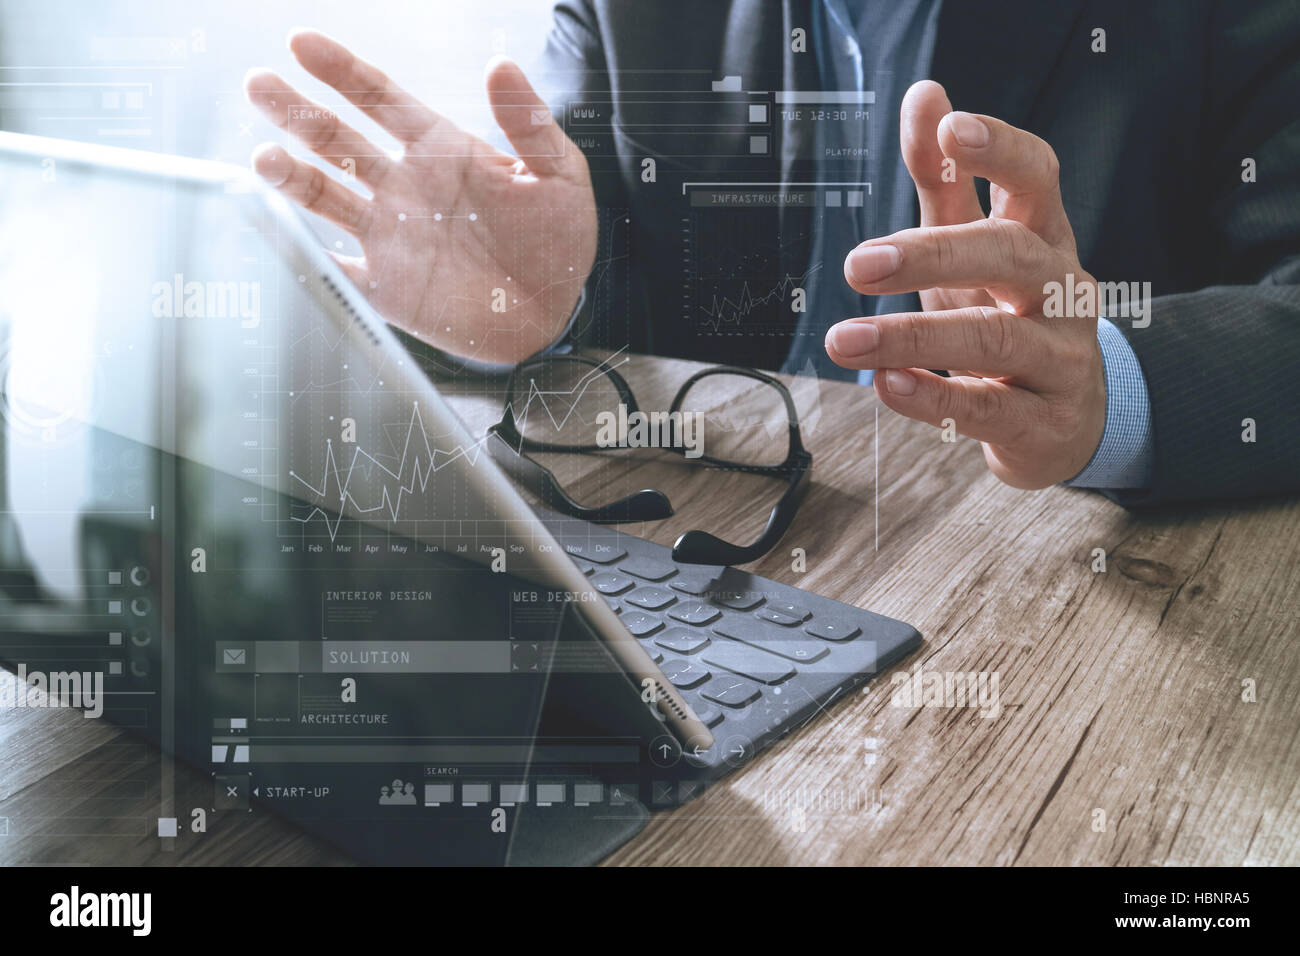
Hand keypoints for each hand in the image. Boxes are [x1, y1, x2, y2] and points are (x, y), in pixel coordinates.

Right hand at [244, 29, 596, 363]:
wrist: (554, 313)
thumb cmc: (558, 240)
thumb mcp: (560, 175)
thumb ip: (529, 125)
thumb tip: (500, 64)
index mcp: (440, 150)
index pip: (381, 98)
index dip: (342, 71)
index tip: (301, 42)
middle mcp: (404, 186)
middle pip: (339, 140)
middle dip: (297, 112)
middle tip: (258, 84)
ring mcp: (390, 235)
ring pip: (327, 197)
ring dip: (293, 177)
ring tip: (263, 159)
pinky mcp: (386, 287)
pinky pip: (335, 268)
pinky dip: (305, 253)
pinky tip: (278, 234)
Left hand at [824, 81, 1105, 488]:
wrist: (1065, 420)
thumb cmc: (1006, 313)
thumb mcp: (973, 246)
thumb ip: (945, 179)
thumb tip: (924, 95)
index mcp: (1044, 236)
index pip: (1039, 178)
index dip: (1000, 150)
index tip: (951, 129)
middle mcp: (1061, 291)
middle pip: (1011, 255)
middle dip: (933, 254)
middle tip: (859, 263)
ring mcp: (1060, 358)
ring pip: (997, 338)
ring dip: (914, 337)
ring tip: (846, 339)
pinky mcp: (1045, 422)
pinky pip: (989, 409)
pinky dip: (934, 398)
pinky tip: (887, 385)